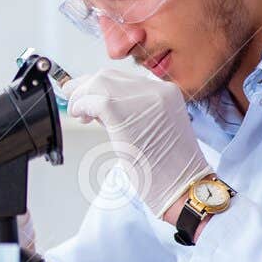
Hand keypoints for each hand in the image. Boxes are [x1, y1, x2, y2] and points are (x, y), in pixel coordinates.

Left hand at [64, 69, 210, 216]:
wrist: (184, 185)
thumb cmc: (168, 167)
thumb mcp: (156, 128)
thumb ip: (132, 111)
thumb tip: (97, 105)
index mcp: (166, 92)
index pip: (123, 79)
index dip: (101, 87)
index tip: (89, 99)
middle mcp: (155, 90)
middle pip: (108, 76)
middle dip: (87, 88)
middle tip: (78, 106)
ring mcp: (139, 98)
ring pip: (97, 83)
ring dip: (82, 97)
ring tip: (80, 115)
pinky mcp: (121, 111)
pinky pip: (91, 100)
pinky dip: (81, 107)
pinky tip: (82, 118)